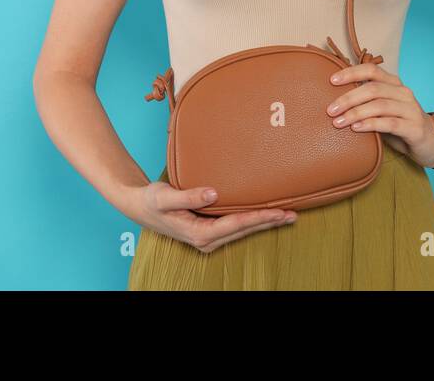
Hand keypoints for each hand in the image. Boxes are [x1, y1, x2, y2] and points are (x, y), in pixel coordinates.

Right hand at [132, 182, 297, 254]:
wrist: (140, 207)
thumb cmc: (151, 200)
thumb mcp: (165, 197)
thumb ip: (188, 196)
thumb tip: (213, 194)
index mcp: (199, 233)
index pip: (236, 225)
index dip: (258, 218)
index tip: (278, 212)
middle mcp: (206, 240)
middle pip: (243, 231)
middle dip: (268, 223)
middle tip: (292, 214)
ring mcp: (208, 238)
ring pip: (241, 231)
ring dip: (263, 223)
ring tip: (285, 215)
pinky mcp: (208, 232)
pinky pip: (234, 228)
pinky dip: (251, 222)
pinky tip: (262, 216)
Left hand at [325, 62, 433, 169]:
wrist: (431, 144)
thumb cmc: (401, 125)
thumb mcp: (383, 111)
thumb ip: (366, 103)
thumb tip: (335, 102)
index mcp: (394, 84)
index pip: (371, 70)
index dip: (351, 73)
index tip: (331, 81)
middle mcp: (403, 93)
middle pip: (372, 89)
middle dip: (348, 98)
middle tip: (330, 110)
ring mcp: (411, 109)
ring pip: (379, 105)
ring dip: (355, 113)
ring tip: (338, 122)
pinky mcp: (414, 128)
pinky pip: (389, 123)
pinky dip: (370, 124)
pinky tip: (356, 129)